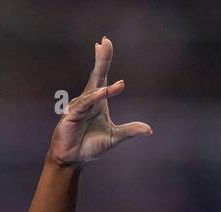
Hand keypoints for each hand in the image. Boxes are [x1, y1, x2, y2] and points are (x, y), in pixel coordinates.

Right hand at [48, 36, 152, 166]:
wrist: (74, 159)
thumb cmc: (90, 145)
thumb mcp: (114, 137)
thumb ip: (130, 131)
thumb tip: (149, 130)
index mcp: (98, 101)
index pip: (101, 76)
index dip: (103, 60)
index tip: (104, 43)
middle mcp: (88, 100)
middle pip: (96, 75)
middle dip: (101, 59)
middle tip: (104, 41)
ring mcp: (79, 106)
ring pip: (93, 92)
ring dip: (104, 86)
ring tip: (119, 83)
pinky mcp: (71, 116)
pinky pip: (84, 105)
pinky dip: (94, 98)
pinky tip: (103, 93)